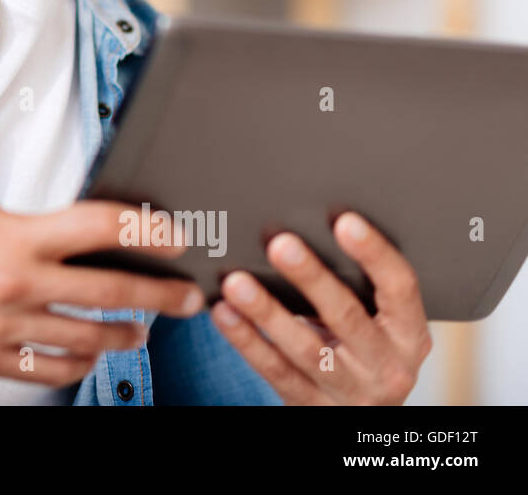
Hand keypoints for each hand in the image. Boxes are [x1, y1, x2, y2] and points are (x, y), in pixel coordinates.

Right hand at [0, 193, 205, 386]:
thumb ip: (18, 221)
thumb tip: (52, 232)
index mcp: (13, 238)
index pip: (99, 227)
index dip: (147, 231)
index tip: (173, 236)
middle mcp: (15, 285)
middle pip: (110, 290)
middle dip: (160, 294)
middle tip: (186, 296)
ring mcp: (2, 330)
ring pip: (86, 340)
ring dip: (122, 335)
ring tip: (138, 331)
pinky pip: (45, 370)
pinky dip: (74, 366)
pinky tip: (85, 360)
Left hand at [210, 211, 432, 404]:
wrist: (363, 414)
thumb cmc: (364, 347)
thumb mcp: (377, 323)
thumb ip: (356, 287)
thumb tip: (302, 228)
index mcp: (410, 333)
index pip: (400, 287)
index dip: (374, 253)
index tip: (344, 220)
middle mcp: (388, 366)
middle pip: (347, 316)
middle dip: (311, 278)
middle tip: (280, 244)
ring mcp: (350, 391)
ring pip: (306, 349)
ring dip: (267, 312)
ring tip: (237, 281)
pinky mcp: (312, 406)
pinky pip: (275, 371)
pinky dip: (247, 340)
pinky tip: (224, 313)